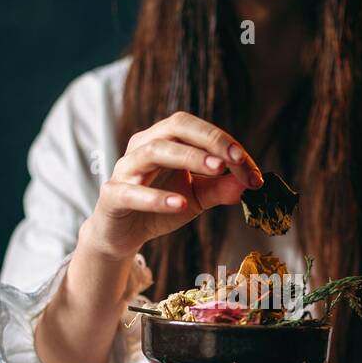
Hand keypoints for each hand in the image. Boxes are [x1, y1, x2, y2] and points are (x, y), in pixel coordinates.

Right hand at [81, 112, 264, 260]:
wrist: (123, 234)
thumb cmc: (160, 207)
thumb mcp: (197, 198)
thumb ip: (221, 189)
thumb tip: (249, 183)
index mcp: (164, 140)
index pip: (196, 130)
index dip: (224, 142)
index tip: (249, 166)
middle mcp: (143, 147)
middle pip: (175, 128)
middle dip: (209, 140)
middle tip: (236, 159)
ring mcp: (126, 170)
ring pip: (153, 151)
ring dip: (188, 157)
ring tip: (217, 170)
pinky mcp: (112, 196)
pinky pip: (132, 192)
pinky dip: (156, 197)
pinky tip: (180, 204)